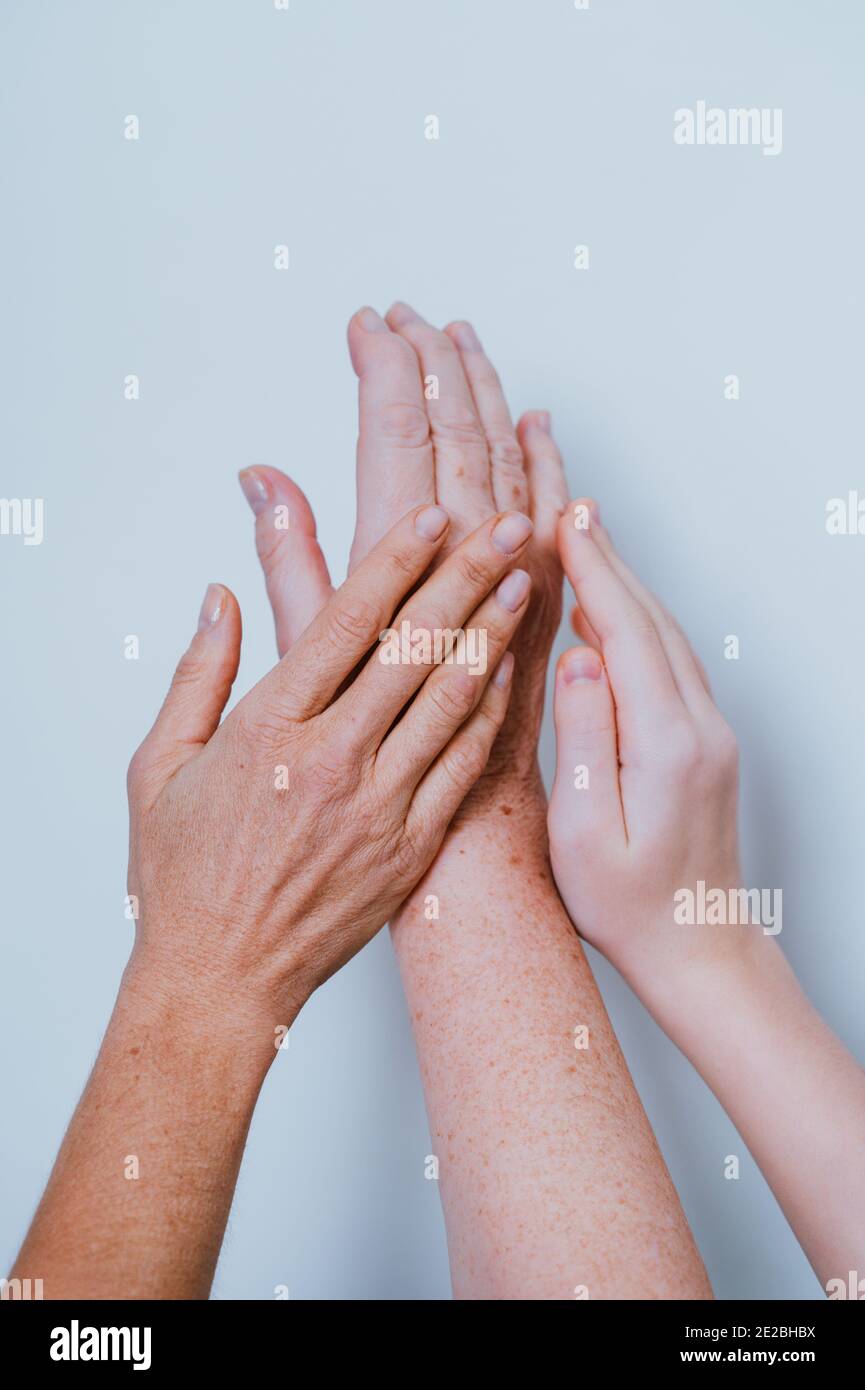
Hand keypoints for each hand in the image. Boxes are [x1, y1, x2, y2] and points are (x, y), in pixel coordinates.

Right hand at [126, 504, 531, 1034]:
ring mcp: (380, 805)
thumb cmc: (184, 878)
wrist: (222, 980)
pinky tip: (511, 671)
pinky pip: (462, 765)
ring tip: (524, 582)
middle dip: (465, 578)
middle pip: (413, 649)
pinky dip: (490, 713)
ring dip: (492, 633)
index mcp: (270, 730)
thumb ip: (198, 674)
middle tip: (504, 529)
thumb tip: (221, 599)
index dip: (394, 561)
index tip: (431, 518)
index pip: (345, 623)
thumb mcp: (160, 766)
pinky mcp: (410, 844)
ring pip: (450, 701)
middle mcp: (333, 760)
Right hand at [548, 500, 747, 1012]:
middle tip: (569, 511)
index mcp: (665, 746)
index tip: (564, 523)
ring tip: (585, 546)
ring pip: (667, 638)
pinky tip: (613, 616)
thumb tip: (576, 655)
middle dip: (609, 561)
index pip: (626, 633)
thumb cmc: (630, 909)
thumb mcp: (581, 832)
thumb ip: (581, 737)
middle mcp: (698, 729)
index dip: (593, 571)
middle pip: (651, 621)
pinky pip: (673, 664)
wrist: (697, 948)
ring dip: (626, 587)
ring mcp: (709, 734)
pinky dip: (641, 624)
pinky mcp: (706, 744)